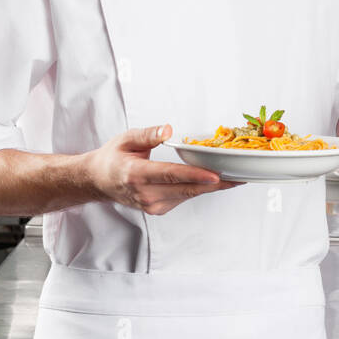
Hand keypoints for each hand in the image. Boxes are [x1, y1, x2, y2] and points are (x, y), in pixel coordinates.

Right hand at [86, 124, 241, 214]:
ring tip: (233, 176)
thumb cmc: (113, 157)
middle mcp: (145, 194)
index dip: (195, 176)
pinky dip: (198, 188)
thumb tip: (168, 129)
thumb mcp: (127, 138)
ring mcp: (152, 205)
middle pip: (186, 189)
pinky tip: (212, 180)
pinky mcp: (159, 209)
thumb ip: (148, 134)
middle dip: (215, 183)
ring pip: (188, 194)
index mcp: (136, 175)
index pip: (171, 175)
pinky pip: (184, 197)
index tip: (215, 175)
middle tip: (239, 176)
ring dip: (211, 186)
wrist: (99, 181)